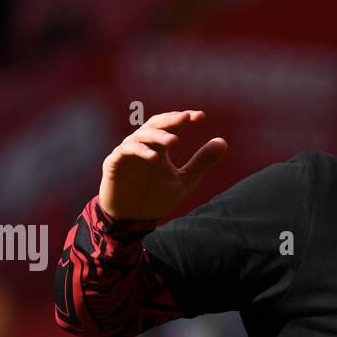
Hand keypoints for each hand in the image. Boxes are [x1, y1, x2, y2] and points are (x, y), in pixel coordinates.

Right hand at [98, 110, 226, 220]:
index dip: (184, 119)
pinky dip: (138, 151)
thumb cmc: (155, 199)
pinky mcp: (114, 164)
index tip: (200, 117)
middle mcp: (143, 146)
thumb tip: (223, 142)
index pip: (172, 126)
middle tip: (186, 117)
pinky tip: (154, 156)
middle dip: (170, 120)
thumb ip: (201, 163)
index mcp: (159, 148)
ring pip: (140, 136)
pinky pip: (125, 152)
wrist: (133, 220)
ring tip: (174, 140)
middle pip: (155, 125)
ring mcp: (127, 154)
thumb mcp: (184, 181)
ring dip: (157, 136)